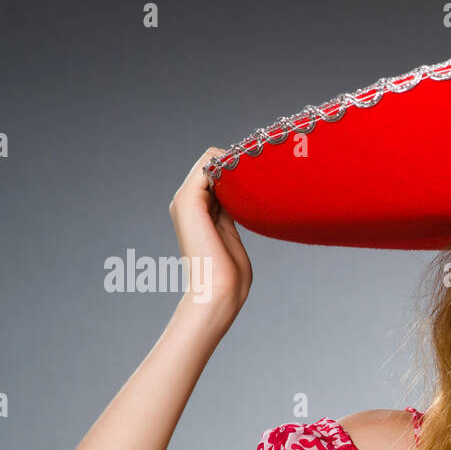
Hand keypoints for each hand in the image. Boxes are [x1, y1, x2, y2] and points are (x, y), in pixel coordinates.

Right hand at [168, 147, 252, 315]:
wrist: (219, 290)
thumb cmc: (230, 273)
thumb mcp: (230, 232)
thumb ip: (230, 211)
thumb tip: (244, 196)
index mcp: (195, 209)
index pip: (214, 172)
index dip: (237, 170)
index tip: (263, 177)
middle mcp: (187, 201)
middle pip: (212, 163)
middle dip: (238, 164)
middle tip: (265, 174)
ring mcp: (185, 200)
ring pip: (210, 159)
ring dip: (236, 163)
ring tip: (258, 178)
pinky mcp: (189, 201)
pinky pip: (207, 164)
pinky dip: (227, 165)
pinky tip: (248, 180)